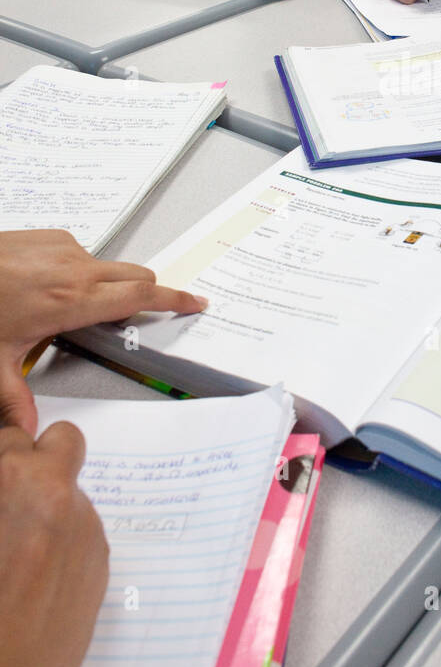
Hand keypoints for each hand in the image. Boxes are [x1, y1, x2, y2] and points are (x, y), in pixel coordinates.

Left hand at [0, 230, 206, 434]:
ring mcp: (63, 248)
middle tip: (136, 317)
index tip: (195, 301)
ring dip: (105, 286)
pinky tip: (48, 291)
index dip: (173, 299)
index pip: (139, 295)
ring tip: (71, 311)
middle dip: (146, 294)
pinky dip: (78, 272)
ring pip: (107, 267)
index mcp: (71, 301)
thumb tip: (26, 430)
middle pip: (136, 276)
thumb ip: (14, 400)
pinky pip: (80, 255)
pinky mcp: (49, 236)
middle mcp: (74, 269)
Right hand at [0, 421, 108, 666]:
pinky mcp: (101, 563)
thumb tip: (6, 474)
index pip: (13, 435)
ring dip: (53, 507)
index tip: (2, 468)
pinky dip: (66, 541)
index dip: (3, 457)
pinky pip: (84, 531)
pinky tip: (36, 578)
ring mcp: (87, 530)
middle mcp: (61, 499)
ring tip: (19, 554)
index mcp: (16, 483)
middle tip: (16, 495)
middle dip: (40, 460)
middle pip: (65, 441)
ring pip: (75, 491)